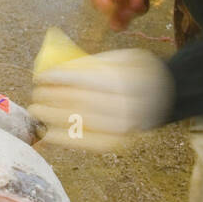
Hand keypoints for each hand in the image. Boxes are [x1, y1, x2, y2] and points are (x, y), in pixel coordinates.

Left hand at [29, 49, 173, 150]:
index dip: (58, 79)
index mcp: (125, 81)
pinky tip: (47, 133)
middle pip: (78, 102)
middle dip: (51, 98)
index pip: (83, 80)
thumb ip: (92, 63)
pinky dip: (64, 139)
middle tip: (36, 93)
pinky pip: (86, 142)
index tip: (41, 77)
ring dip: (51, 117)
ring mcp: (121, 128)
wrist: (166, 96)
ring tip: (37, 110)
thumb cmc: (137, 73)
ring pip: (79, 122)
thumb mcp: (122, 58)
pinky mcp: (117, 143)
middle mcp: (124, 106)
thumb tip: (57, 66)